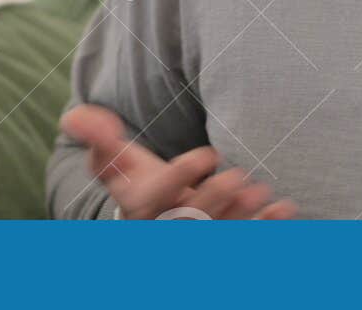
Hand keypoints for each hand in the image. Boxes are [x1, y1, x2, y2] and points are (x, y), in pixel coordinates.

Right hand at [60, 104, 299, 219]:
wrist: (157, 221)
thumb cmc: (137, 184)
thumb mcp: (115, 163)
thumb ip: (98, 138)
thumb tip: (75, 116)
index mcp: (141, 211)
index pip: (158, 200)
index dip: (181, 178)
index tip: (206, 153)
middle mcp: (168, 233)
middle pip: (192, 223)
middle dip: (215, 200)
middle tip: (239, 175)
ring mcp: (198, 242)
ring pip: (221, 235)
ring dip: (244, 217)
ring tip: (261, 191)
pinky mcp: (224, 245)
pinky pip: (247, 242)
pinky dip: (268, 229)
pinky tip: (285, 208)